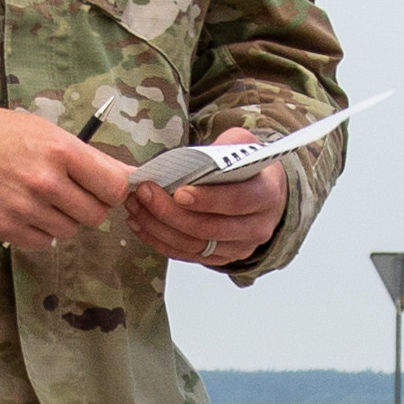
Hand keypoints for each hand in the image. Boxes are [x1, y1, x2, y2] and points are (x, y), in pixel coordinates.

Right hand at [0, 104, 138, 254]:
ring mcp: (26, 208)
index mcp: (61, 151)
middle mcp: (46, 182)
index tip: (105, 188)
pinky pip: (43, 242)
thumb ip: (90, 158)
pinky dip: (39, 231)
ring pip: (69, 230)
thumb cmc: (4, 136)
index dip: (113, 190)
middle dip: (87, 205)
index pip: (113, 187)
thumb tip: (130, 177)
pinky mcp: (7, 228)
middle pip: (95, 215)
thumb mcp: (48, 133)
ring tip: (41, 198)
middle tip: (69, 192)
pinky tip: (24, 210)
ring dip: (62, 218)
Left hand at [122, 137, 284, 268]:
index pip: (238, 201)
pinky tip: (140, 223)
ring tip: (136, 205)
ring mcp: (239, 247)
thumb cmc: (248, 167)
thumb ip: (224, 146)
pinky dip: (160, 241)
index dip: (207, 199)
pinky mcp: (221, 258)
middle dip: (171, 212)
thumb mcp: (243, 145)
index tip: (178, 192)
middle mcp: (257, 227)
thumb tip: (192, 159)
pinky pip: (186, 255)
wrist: (262, 192)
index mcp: (267, 195)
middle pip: (210, 228)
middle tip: (145, 193)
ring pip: (194, 245)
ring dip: (159, 227)